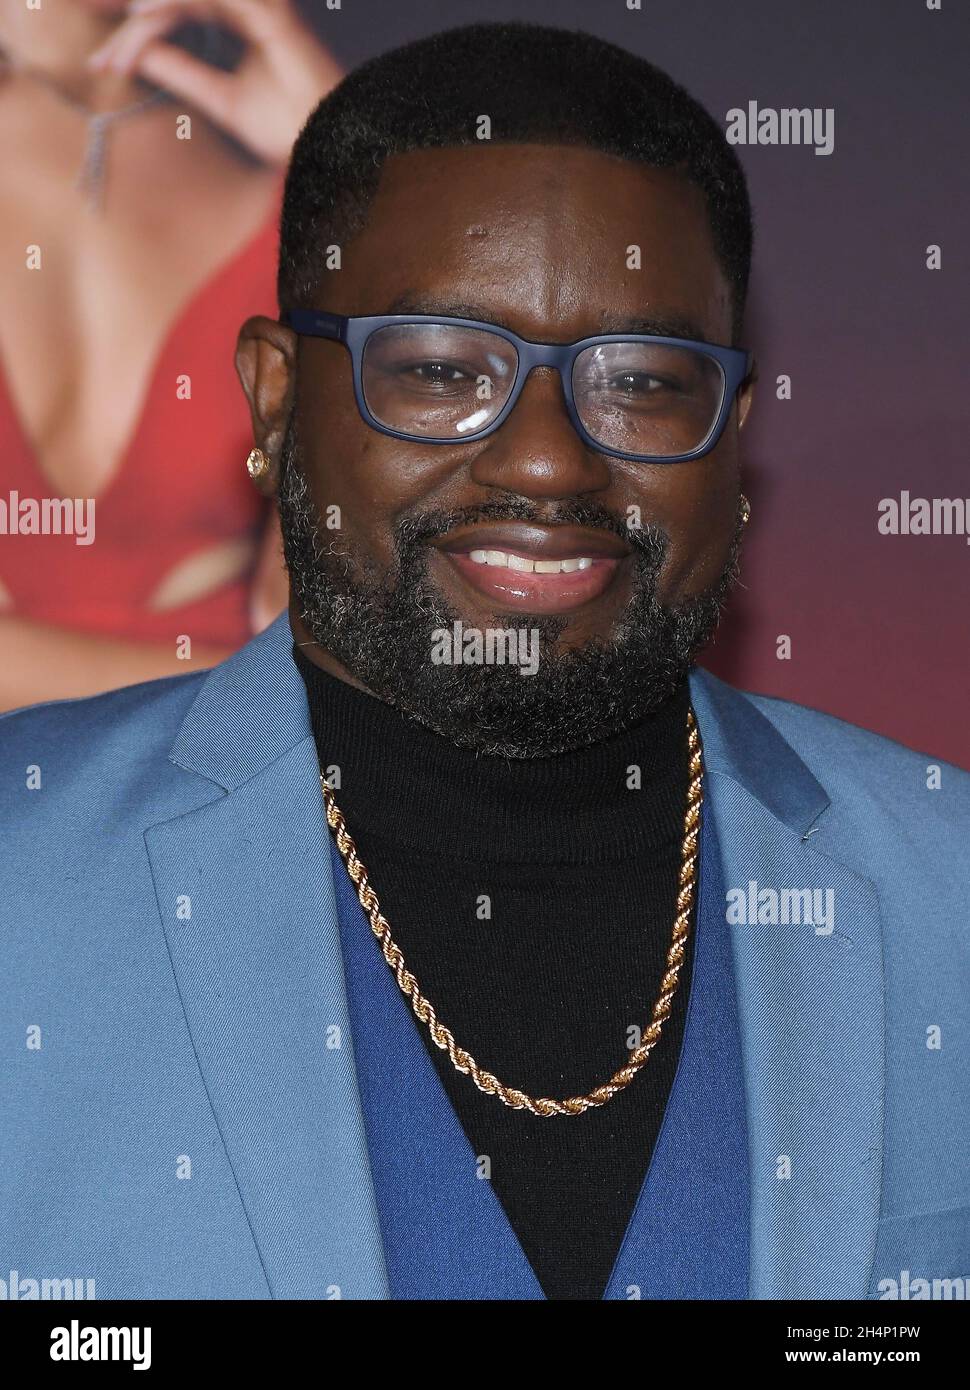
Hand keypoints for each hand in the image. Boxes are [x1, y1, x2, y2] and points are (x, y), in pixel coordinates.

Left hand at [88, 0, 343, 166]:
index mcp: (235, 26)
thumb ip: (184, 73)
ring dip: (147, 9)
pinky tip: (143, 13)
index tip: (101, 59)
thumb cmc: (291, 130)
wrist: (331, 147)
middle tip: (80, 6)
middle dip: (127, 2)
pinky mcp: (269, 14)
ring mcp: (257, 9)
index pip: (174, 12)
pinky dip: (174, 2)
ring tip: (118, 26)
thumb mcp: (223, 102)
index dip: (132, 29)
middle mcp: (244, 10)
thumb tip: (139, 55)